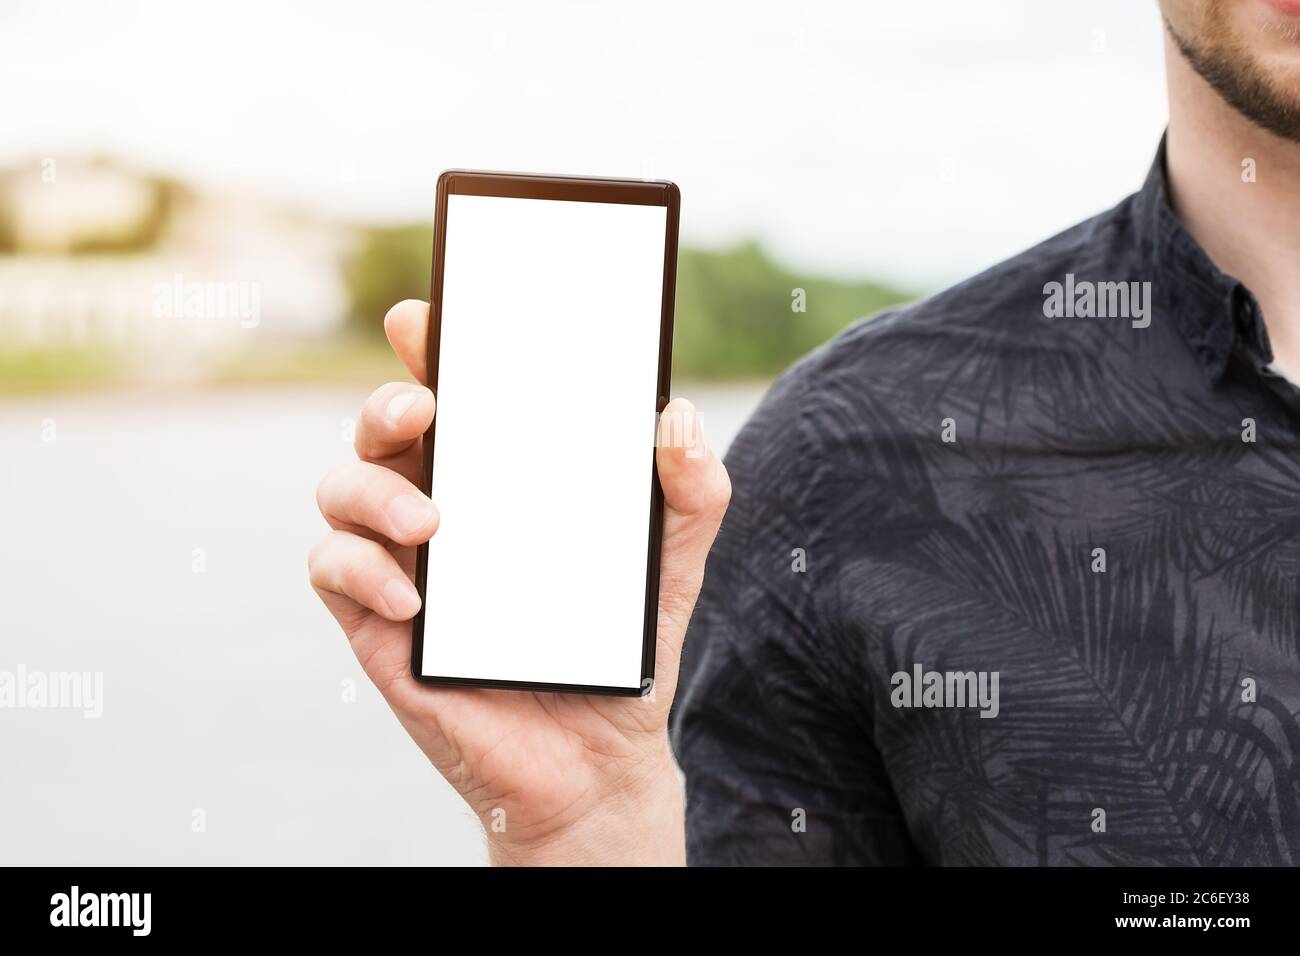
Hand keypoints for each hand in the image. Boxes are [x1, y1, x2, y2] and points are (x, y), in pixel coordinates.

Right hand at [309, 300, 730, 864]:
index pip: (454, 396)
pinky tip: (415, 600)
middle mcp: (441, 505)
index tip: (427, 319)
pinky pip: (332, 572)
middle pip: (382, 428)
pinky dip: (360, 571)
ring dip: (372, 491)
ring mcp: (403, 562)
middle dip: (386, 403)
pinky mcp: (378, 625)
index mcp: (498, 477)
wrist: (599, 758)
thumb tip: (678, 417)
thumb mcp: (671, 562)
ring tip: (432, 524)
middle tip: (425, 410)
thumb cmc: (623, 644)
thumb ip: (690, 492)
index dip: (430, 349)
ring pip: (340, 489)